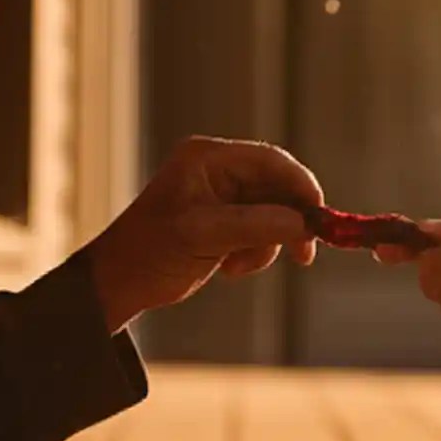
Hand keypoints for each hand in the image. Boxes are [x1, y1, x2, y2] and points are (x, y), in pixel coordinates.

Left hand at [85, 135, 323, 331]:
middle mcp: (218, 170)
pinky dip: (254, 254)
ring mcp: (223, 196)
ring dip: (266, 245)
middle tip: (302, 256)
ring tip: (235, 265)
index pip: (272, 162)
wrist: (120, 282)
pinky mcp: (226, 222)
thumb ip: (257, 225)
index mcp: (208, 159)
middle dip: (288, 223)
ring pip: (275, 214)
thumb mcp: (204, 236)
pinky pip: (262, 233)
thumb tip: (306, 224)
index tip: (319, 221)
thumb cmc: (151, 252)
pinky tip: (227, 267)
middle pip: (278, 188)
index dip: (302, 188)